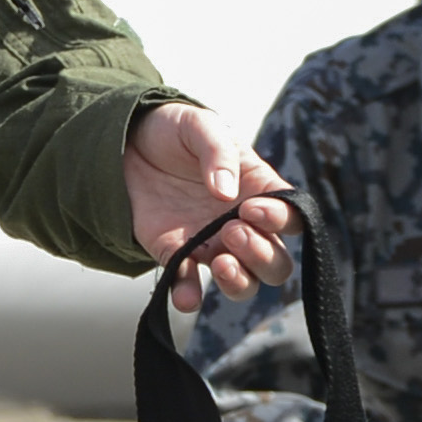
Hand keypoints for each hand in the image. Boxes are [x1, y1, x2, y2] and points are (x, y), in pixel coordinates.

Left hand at [125, 99, 297, 311]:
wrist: (129, 142)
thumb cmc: (177, 131)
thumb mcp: (199, 125)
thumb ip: (217, 151)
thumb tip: (225, 192)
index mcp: (259, 191)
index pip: (292, 218)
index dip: (280, 220)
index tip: (250, 208)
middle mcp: (242, 225)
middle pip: (276, 263)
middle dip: (263, 256)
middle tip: (232, 230)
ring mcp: (211, 244)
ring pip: (245, 283)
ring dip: (239, 282)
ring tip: (220, 262)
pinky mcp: (176, 255)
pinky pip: (189, 286)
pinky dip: (189, 296)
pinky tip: (185, 296)